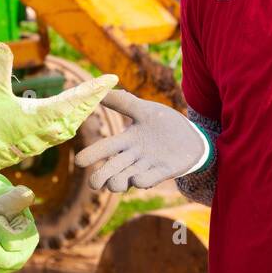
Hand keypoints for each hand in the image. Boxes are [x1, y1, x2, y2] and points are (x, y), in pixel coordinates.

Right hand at [0, 43, 115, 191]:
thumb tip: (4, 46)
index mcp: (40, 116)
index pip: (75, 100)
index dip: (94, 89)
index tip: (111, 79)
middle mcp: (46, 130)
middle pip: (80, 113)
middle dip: (96, 98)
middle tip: (110, 84)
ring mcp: (42, 140)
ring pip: (72, 124)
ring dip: (85, 110)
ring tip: (96, 98)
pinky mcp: (36, 145)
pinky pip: (62, 132)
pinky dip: (73, 120)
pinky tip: (74, 116)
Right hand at [72, 90, 208, 192]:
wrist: (192, 136)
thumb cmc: (164, 123)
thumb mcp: (144, 110)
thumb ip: (124, 102)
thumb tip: (101, 90)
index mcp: (126, 141)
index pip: (105, 148)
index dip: (92, 154)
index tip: (79, 161)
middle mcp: (133, 157)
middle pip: (112, 169)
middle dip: (101, 176)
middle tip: (94, 183)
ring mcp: (147, 166)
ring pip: (127, 178)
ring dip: (119, 182)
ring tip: (116, 183)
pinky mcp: (163, 171)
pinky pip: (150, 179)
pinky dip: (143, 181)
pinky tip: (138, 180)